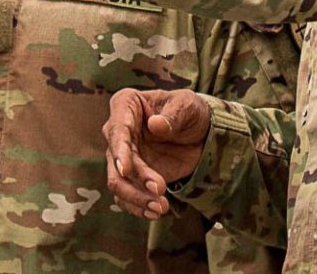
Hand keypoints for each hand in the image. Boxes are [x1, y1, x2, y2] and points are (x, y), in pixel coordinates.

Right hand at [103, 88, 210, 219]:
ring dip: (137, 198)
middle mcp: (118, 131)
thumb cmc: (189, 111)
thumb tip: (154, 125)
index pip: (117, 129)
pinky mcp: (132, 177)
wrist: (200, 134)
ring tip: (161, 207)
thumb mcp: (187, 106)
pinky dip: (138, 207)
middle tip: (160, 189)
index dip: (120, 150)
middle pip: (116, 161)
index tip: (126, 169)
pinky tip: (154, 213)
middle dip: (136, 180)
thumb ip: (172, 115)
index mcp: (126, 104)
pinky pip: (126, 196)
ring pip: (118, 182)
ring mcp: (123, 156)